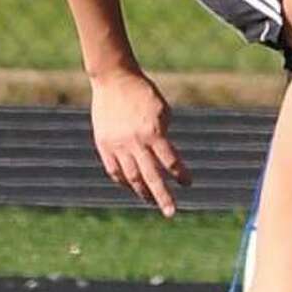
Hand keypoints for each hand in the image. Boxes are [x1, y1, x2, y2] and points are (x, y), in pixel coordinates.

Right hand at [89, 70, 191, 216]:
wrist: (114, 79)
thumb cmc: (143, 93)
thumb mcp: (162, 110)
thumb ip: (163, 135)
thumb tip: (165, 160)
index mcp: (153, 132)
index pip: (170, 161)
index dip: (181, 175)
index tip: (188, 184)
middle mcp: (135, 142)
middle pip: (151, 176)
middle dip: (162, 196)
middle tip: (171, 212)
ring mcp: (117, 145)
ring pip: (131, 177)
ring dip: (142, 192)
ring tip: (152, 201)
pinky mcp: (104, 144)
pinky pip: (114, 170)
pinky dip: (124, 181)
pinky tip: (132, 187)